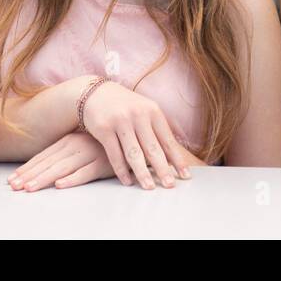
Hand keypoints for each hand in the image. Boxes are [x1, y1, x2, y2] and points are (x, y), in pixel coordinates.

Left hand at [7, 131, 116, 190]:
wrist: (132, 138)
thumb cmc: (103, 144)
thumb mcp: (80, 145)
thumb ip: (63, 154)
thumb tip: (40, 168)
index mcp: (68, 140)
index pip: (43, 156)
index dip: (27, 168)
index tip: (12, 179)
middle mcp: (76, 145)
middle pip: (48, 163)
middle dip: (30, 175)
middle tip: (15, 186)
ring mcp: (89, 154)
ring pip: (62, 168)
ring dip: (44, 178)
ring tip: (30, 188)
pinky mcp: (103, 164)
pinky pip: (85, 173)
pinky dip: (72, 179)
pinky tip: (60, 185)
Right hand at [78, 80, 192, 189]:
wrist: (94, 93)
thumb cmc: (124, 106)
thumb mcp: (145, 109)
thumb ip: (158, 128)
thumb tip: (174, 157)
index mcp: (152, 110)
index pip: (168, 140)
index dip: (177, 160)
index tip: (185, 176)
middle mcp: (138, 115)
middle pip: (152, 148)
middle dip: (162, 169)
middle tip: (169, 185)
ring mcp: (120, 121)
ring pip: (133, 153)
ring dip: (142, 173)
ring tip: (149, 187)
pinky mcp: (104, 128)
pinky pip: (114, 154)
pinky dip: (121, 170)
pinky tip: (128, 182)